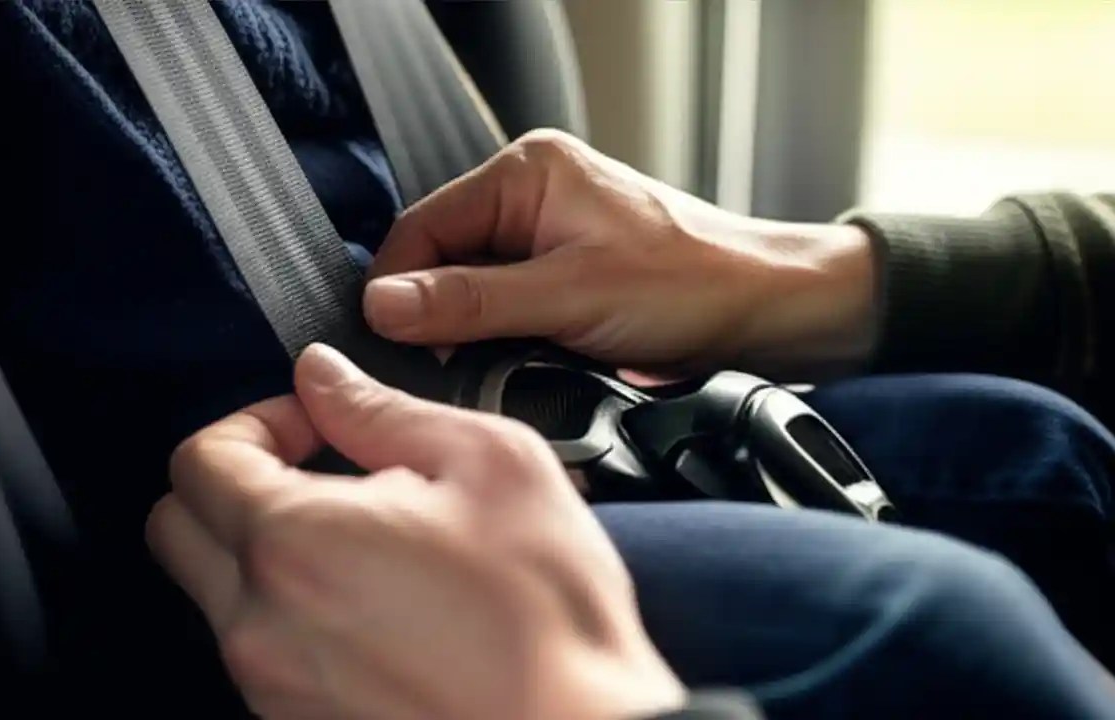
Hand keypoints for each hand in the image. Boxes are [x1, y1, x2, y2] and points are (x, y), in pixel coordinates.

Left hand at [146, 344, 686, 719]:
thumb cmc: (548, 616)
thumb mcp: (489, 465)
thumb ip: (381, 409)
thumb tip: (322, 375)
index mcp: (293, 543)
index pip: (200, 458)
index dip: (257, 421)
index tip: (315, 425)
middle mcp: (260, 626)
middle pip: (179, 527)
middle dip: (233, 482)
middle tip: (316, 473)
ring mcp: (273, 688)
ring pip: (218, 594)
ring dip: (268, 550)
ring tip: (366, 543)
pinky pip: (262, 651)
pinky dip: (293, 613)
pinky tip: (377, 604)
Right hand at [365, 129, 877, 379]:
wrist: (773, 312)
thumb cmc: (692, 285)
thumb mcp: (569, 296)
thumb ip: (471, 301)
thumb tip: (383, 304)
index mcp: (526, 173)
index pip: (421, 228)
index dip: (398, 289)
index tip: (390, 344)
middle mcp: (532, 196)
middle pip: (444, 262)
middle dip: (442, 318)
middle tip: (455, 368)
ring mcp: (550, 238)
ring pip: (475, 293)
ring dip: (478, 335)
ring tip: (504, 366)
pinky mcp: (567, 277)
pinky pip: (510, 310)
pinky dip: (509, 341)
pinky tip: (529, 364)